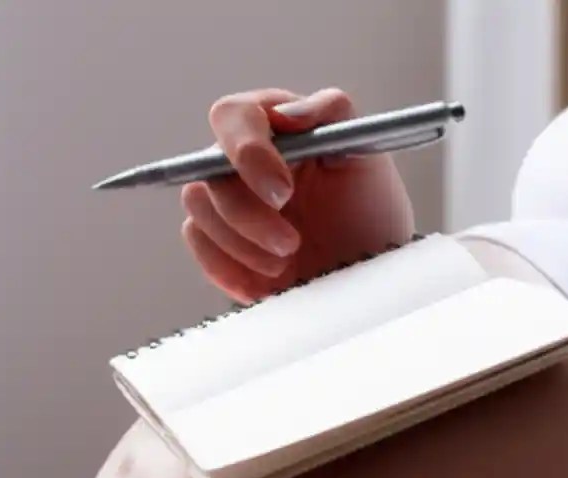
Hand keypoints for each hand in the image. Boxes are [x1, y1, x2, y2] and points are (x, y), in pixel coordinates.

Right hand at [182, 88, 414, 302]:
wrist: (365, 271)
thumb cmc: (368, 209)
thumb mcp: (365, 153)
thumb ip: (330, 112)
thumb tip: (285, 111)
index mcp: (273, 126)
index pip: (234, 116)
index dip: (248, 152)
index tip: (283, 191)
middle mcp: (240, 159)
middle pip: (209, 170)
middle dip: (247, 213)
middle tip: (290, 242)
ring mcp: (224, 201)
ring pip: (199, 210)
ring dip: (242, 244)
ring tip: (287, 259)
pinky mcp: (217, 241)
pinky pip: (200, 246)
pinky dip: (231, 266)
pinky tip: (269, 276)